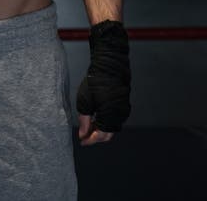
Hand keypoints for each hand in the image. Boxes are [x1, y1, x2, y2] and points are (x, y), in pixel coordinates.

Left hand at [76, 20, 130, 143]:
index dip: (90, 140)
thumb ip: (84, 120)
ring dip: (100, 129)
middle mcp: (120, 115)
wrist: (109, 65)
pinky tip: (96, 116)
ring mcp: (124, 110)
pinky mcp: (124, 103)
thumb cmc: (95, 81)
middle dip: (95, 136)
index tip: (82, 141)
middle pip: (108, 134)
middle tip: (84, 134)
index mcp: (110, 116)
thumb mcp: (84, 101)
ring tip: (88, 124)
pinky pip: (115, 118)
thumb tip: (83, 134)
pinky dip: (106, 121)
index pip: (101, 136)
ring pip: (112, 126)